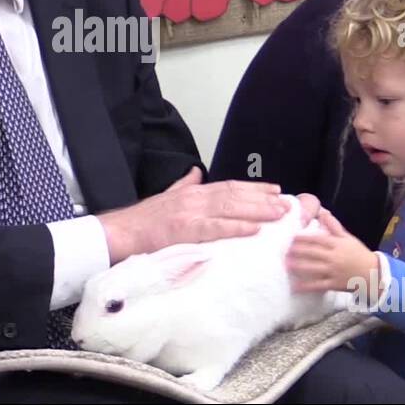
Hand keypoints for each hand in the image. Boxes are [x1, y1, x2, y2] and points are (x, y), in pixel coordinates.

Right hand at [99, 167, 291, 262]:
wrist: (118, 233)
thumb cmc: (141, 222)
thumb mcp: (166, 196)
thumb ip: (184, 184)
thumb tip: (196, 171)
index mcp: (191, 191)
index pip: (229, 187)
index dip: (254, 188)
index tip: (275, 190)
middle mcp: (194, 197)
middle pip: (235, 195)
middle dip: (263, 199)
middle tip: (286, 203)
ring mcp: (190, 213)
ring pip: (230, 208)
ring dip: (257, 210)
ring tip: (279, 214)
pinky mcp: (184, 230)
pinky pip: (216, 228)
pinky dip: (236, 227)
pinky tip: (255, 229)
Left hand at [285, 209, 378, 293]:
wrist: (373, 273)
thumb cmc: (358, 253)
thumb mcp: (348, 238)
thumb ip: (334, 226)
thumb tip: (323, 213)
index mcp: (337, 244)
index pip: (318, 239)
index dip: (304, 238)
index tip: (293, 238)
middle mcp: (334, 257)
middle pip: (313, 253)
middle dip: (298, 251)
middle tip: (285, 251)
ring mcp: (333, 271)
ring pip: (313, 268)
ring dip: (299, 266)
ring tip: (287, 265)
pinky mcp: (334, 284)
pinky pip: (318, 285)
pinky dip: (306, 287)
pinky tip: (295, 287)